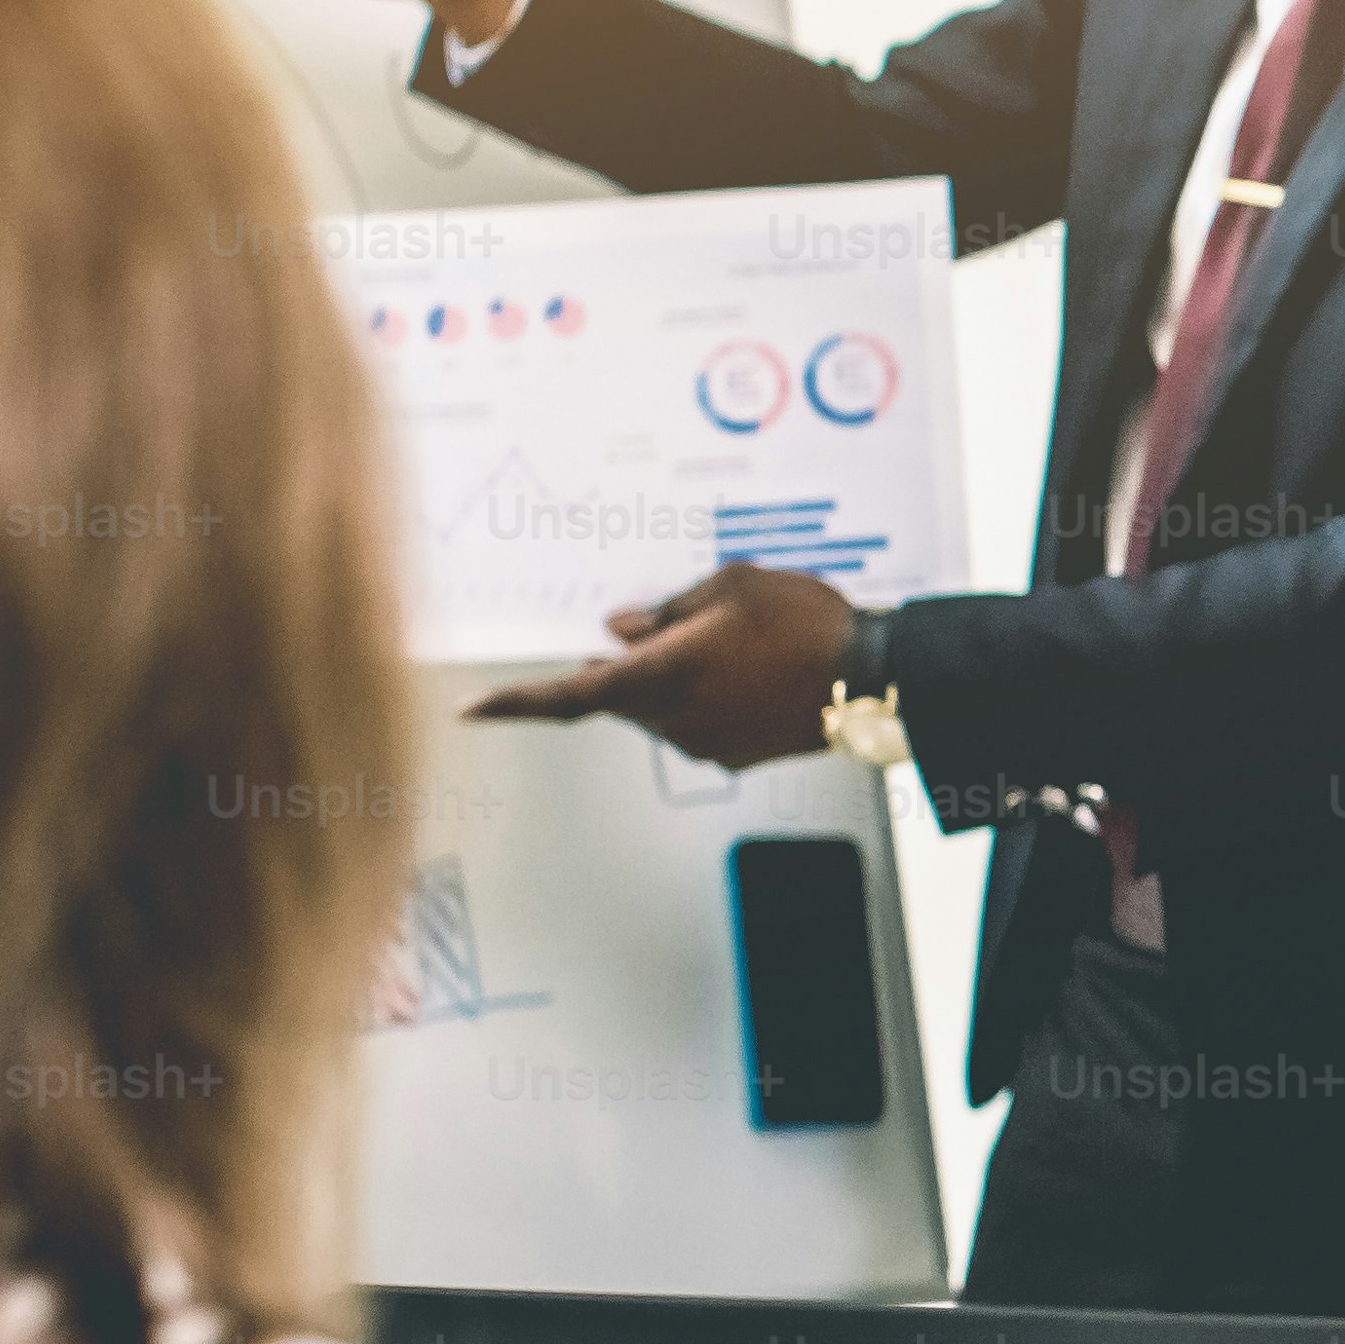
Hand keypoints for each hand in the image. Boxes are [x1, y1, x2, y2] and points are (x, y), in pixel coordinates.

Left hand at [466, 560, 855, 768]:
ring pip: (655, 711)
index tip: (471, 709)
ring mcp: (704, 745)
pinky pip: (694, 726)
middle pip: (616, 697)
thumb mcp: (730, 585)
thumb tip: (619, 631)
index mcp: (662, 674)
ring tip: (727, 639)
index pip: (570, 695)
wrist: (874, 678)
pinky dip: (701, 699)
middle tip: (650, 630)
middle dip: (620, 667)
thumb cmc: (803, 623)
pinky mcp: (733, 757)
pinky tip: (746, 669)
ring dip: (667, 679)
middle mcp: (673, 720)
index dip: (516, 702)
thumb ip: (665, 611)